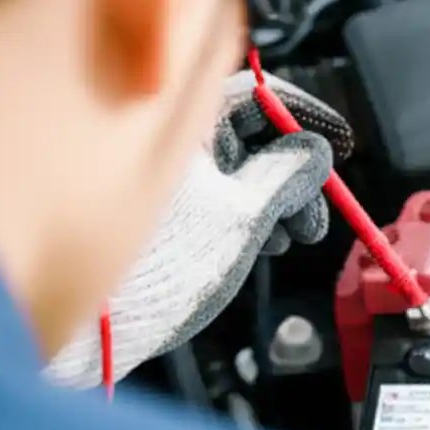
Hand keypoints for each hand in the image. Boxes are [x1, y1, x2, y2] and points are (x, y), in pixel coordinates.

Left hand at [44, 72, 352, 388]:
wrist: (89, 335)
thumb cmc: (153, 273)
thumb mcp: (242, 221)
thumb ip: (287, 178)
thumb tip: (316, 152)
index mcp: (174, 121)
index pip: (251, 93)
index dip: (303, 116)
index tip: (339, 141)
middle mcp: (156, 139)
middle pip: (243, 136)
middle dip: (290, 174)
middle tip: (315, 214)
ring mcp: (149, 177)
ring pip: (227, 170)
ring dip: (270, 199)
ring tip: (292, 239)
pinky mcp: (146, 214)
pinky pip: (206, 197)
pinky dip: (239, 215)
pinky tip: (259, 245)